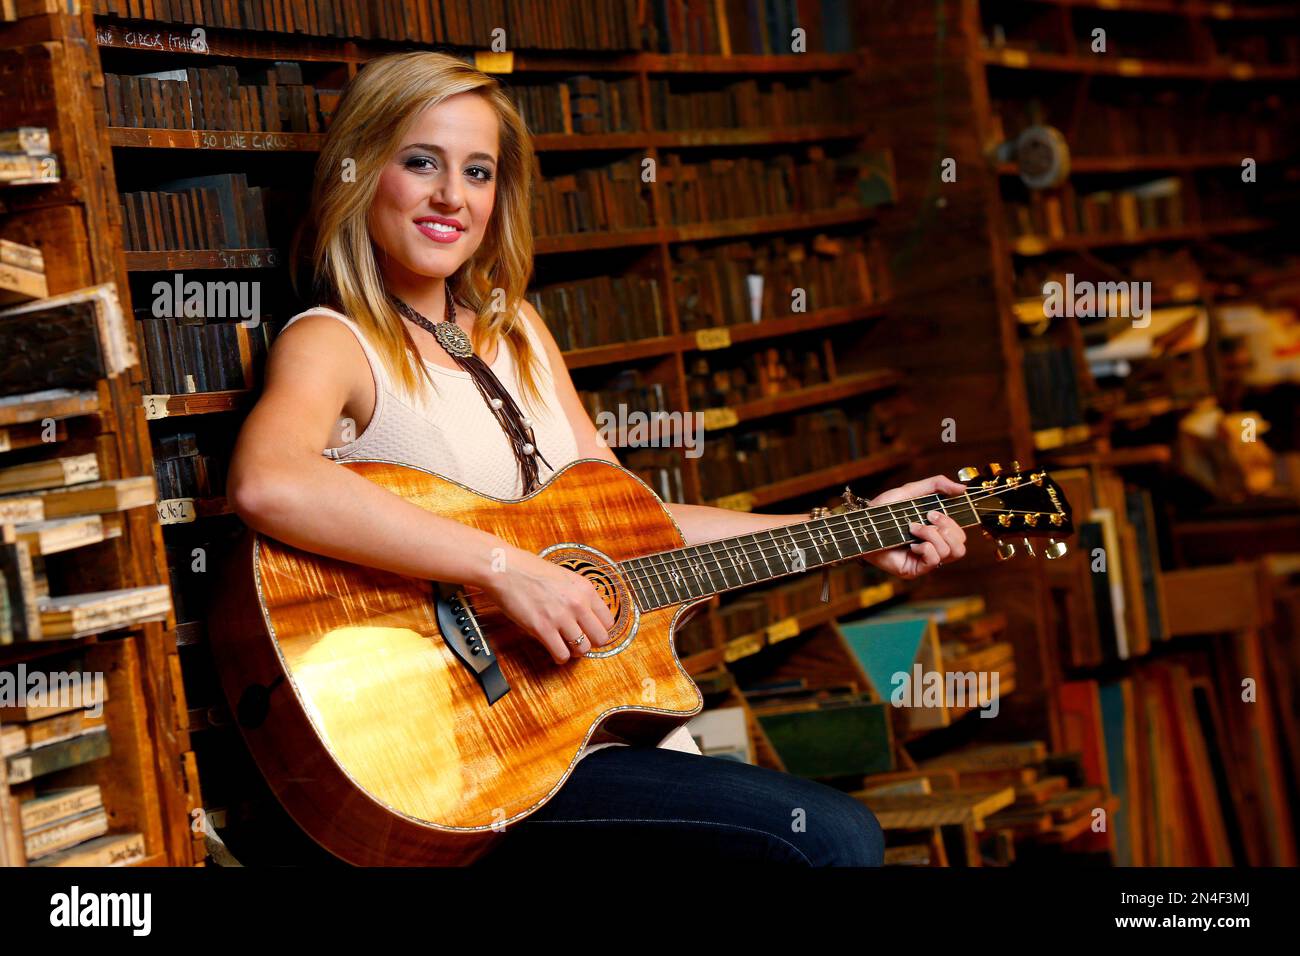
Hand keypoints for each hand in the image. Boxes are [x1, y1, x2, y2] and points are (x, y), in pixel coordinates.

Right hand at [476, 546, 615, 664]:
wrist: (505, 569)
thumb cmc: (530, 570)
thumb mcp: (565, 576)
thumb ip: (579, 594)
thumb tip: (587, 614)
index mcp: (585, 588)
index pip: (609, 621)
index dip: (599, 629)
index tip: (591, 631)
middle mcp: (578, 603)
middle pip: (601, 638)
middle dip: (591, 642)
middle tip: (580, 641)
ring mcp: (561, 617)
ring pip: (583, 649)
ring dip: (575, 651)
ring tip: (565, 645)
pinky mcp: (543, 629)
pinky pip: (562, 655)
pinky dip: (560, 657)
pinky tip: (554, 650)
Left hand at [859, 475, 968, 579]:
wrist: (862, 525)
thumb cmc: (883, 510)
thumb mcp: (911, 491)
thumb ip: (936, 485)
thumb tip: (962, 488)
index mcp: (935, 532)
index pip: (961, 535)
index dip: (954, 523)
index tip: (933, 512)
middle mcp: (933, 548)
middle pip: (961, 545)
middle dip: (945, 528)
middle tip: (925, 518)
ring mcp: (925, 561)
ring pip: (951, 552)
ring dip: (932, 535)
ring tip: (912, 528)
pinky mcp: (915, 570)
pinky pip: (935, 560)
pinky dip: (925, 548)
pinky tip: (911, 544)